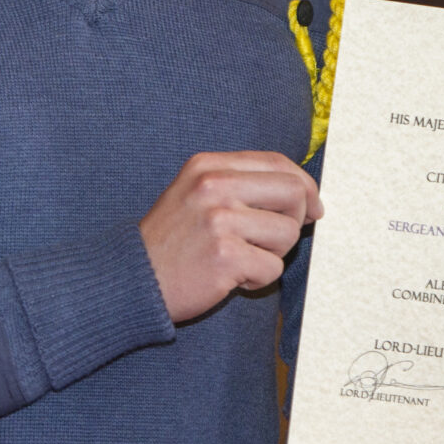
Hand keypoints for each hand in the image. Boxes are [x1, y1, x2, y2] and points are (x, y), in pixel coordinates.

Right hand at [139, 151, 321, 321]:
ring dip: (272, 254)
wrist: (131, 281)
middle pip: (293, 192)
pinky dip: (257, 280)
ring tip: (239, 259)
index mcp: (209, 165)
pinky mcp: (225, 257)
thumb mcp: (197, 193)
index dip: (304, 186)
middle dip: (294, 220)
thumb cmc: (173, 241)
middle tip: (272, 240)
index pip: (278, 163)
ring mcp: (219, 220)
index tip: (312, 207)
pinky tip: (229, 278)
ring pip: (287, 234)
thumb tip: (307, 196)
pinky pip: (272, 269)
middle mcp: (214, 186)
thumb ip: (244, 184)